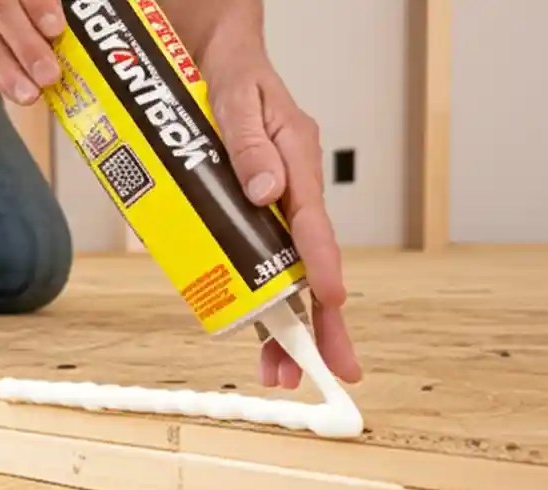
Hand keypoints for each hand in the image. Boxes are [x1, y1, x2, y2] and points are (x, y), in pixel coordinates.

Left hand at [204, 49, 362, 388]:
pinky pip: (255, 264)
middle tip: (327, 368)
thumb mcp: (235, 99)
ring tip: (282, 372)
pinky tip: (256, 334)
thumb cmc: (234, 76)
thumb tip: (264, 190)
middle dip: (318, 322)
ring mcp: (270, 208)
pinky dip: (256, 301)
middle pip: (310, 266)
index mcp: (296, 162)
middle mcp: (289, 191)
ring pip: (284, 276)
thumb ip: (247, 143)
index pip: (314, 223)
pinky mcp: (247, 215)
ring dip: (285, 325)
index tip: (331, 300)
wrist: (216, 58)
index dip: (322, 265)